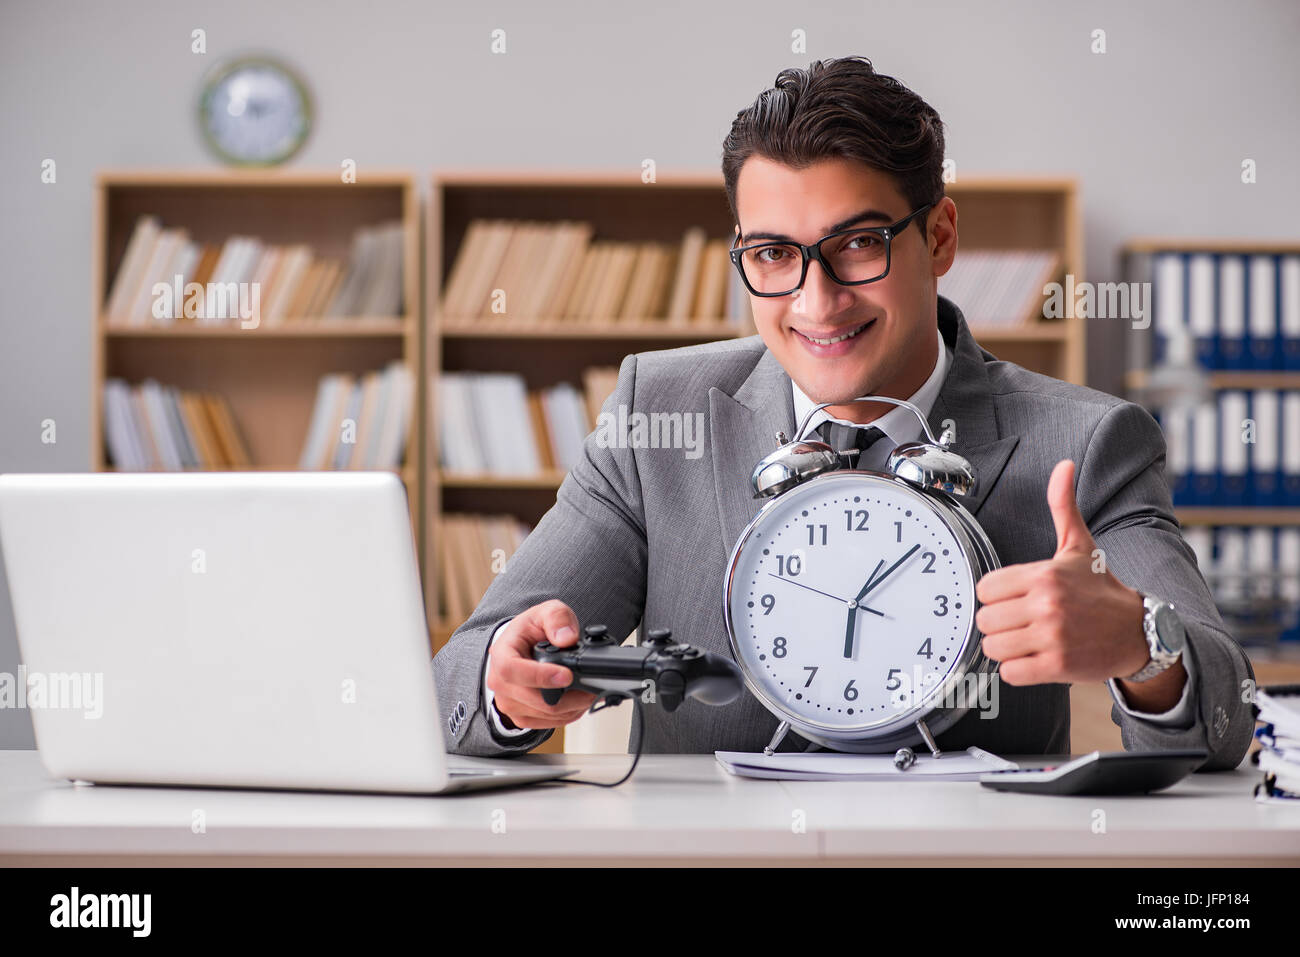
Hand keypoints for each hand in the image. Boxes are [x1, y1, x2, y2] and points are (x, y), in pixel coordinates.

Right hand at [486, 599, 597, 729]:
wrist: (523, 647)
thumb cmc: (531, 631)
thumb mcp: (545, 612)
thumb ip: (557, 618)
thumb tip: (567, 638)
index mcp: (502, 653)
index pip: (511, 670)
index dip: (539, 675)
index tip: (566, 675)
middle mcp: (499, 682)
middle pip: (534, 699)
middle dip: (568, 696)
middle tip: (592, 687)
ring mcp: (509, 703)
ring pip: (545, 714)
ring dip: (572, 706)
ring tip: (588, 692)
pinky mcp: (521, 717)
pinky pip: (547, 723)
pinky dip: (568, 715)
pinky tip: (577, 701)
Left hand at [974, 460, 1149, 685]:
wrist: (1140, 632)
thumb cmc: (1101, 589)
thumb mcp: (1080, 546)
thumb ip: (1063, 506)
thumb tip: (1063, 465)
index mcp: (1044, 575)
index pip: (985, 588)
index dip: (995, 596)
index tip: (1013, 598)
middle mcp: (1047, 604)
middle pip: (984, 620)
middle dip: (998, 624)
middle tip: (1019, 622)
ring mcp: (1052, 637)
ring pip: (993, 648)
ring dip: (1005, 648)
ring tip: (1026, 640)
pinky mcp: (1058, 666)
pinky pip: (1010, 673)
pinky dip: (1017, 670)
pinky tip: (1034, 658)